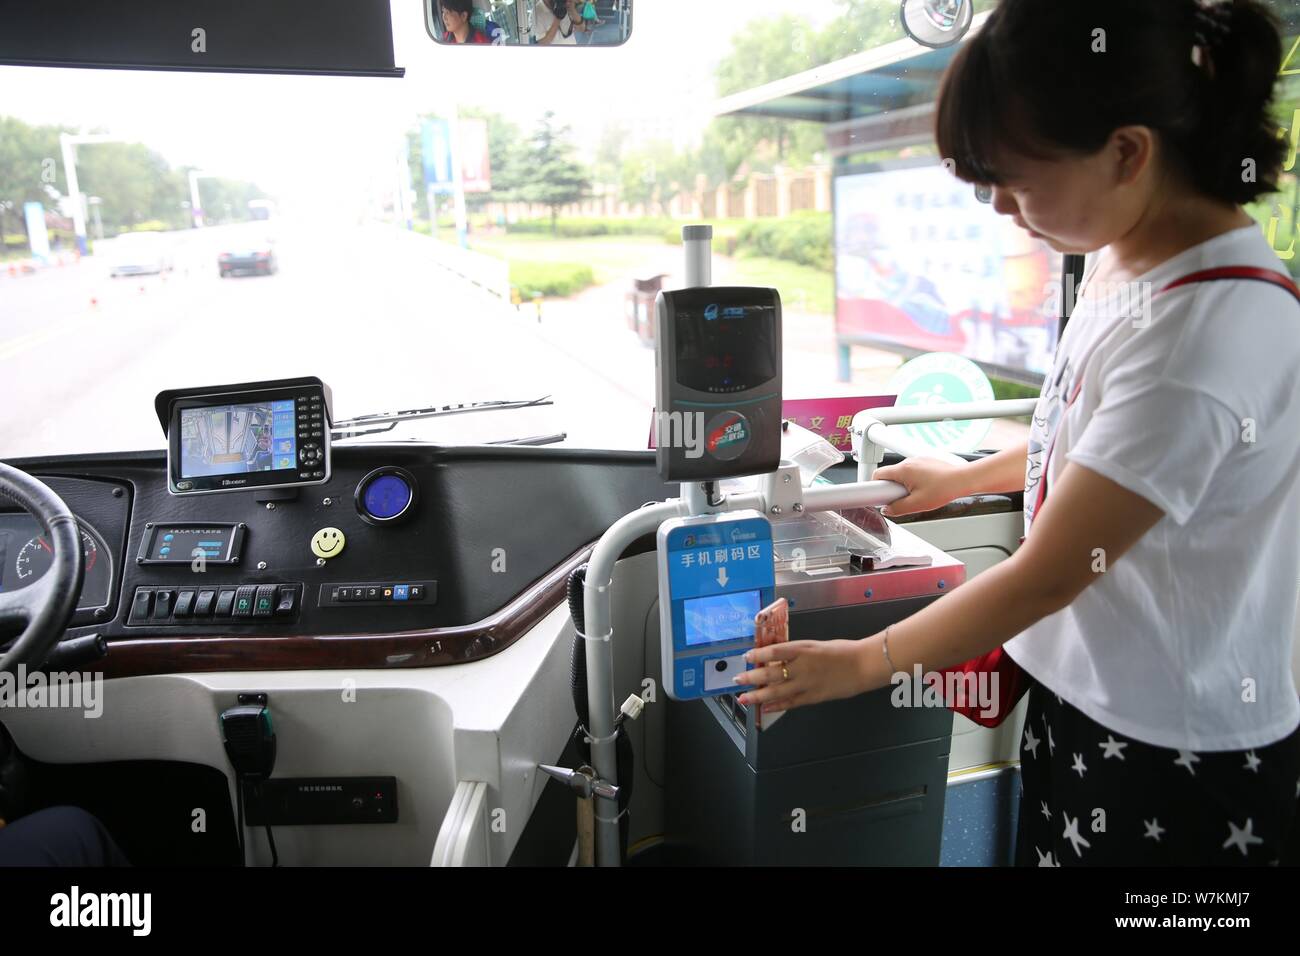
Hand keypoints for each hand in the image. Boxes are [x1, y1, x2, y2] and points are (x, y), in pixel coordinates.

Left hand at [732, 639, 869, 713]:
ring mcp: (808, 683)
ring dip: (758, 696)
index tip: (746, 657)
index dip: (758, 655)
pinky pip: (791, 703)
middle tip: (738, 679)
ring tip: (744, 698)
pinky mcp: (814, 697)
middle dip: (752, 677)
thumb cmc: (841, 651)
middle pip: (772, 673)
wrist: (863, 665)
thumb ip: (796, 652)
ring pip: (777, 691)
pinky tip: (765, 708)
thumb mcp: (815, 645)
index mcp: (803, 649)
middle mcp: (802, 667)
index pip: (775, 651)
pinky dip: (776, 706)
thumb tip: (775, 657)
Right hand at [871, 457, 967, 516]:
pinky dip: (915, 481)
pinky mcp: (926, 461)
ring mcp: (919, 460)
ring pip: (902, 474)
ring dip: (904, 485)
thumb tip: (888, 510)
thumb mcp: (917, 505)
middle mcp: (909, 461)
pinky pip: (913, 471)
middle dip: (892, 488)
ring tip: (918, 495)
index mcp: (903, 470)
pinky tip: (926, 489)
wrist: (963, 480)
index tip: (877, 496)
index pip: (877, 475)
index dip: (874, 487)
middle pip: (890, 475)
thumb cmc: (944, 488)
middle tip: (903, 499)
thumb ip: (898, 508)